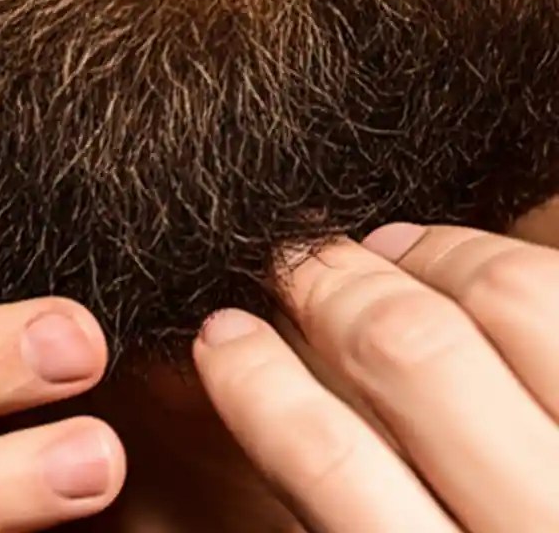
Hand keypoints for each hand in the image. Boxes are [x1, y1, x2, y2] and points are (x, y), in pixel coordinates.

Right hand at [194, 224, 558, 531]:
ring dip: (437, 253)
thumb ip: (354, 510)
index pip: (326, 458)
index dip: (257, 378)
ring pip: (515, 301)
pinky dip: (523, 266)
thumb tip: (275, 408)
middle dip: (331, 286)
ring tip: (392, 244)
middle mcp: (543, 520)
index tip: (223, 337)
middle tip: (293, 259)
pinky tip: (487, 270)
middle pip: (409, 354)